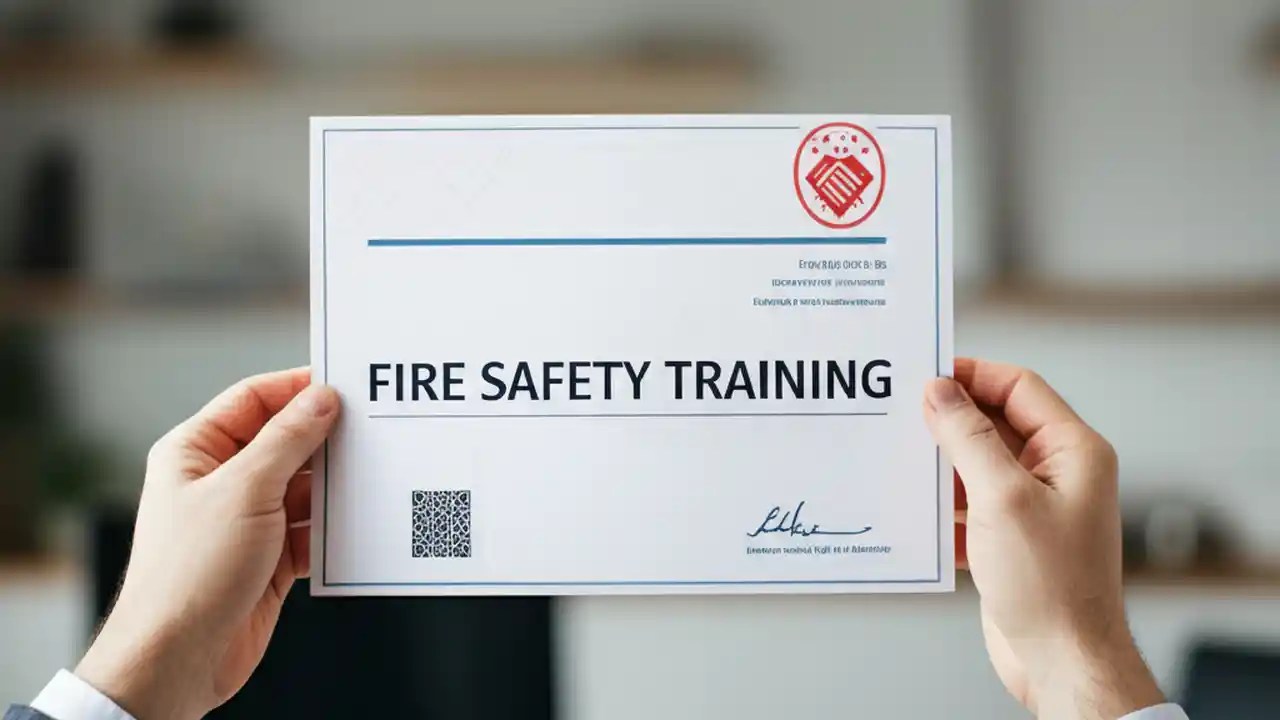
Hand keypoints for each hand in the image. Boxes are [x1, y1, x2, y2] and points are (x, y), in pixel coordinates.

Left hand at [75, 368, 339, 719]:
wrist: (179, 659)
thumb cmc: (187, 575)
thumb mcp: (244, 490)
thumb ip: (288, 440)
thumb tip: (321, 400)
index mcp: (196, 452)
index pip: (254, 400)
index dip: (298, 388)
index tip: (344, 383)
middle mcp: (220, 482)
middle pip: (285, 442)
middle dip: (325, 440)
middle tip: (369, 431)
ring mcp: (246, 521)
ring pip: (304, 488)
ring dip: (334, 488)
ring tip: (368, 479)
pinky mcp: (269, 558)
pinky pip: (312, 530)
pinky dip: (334, 528)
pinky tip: (356, 525)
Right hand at [924, 358, 1163, 719]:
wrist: (1061, 660)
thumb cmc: (1051, 585)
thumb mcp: (1002, 497)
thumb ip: (969, 437)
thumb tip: (941, 391)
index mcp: (1072, 451)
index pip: (1018, 387)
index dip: (971, 375)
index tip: (925, 373)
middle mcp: (1057, 473)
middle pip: (994, 423)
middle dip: (949, 420)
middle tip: (901, 413)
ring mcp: (1034, 507)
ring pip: (977, 465)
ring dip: (940, 465)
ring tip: (899, 461)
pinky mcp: (1011, 538)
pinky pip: (970, 505)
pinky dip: (942, 506)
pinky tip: (914, 512)